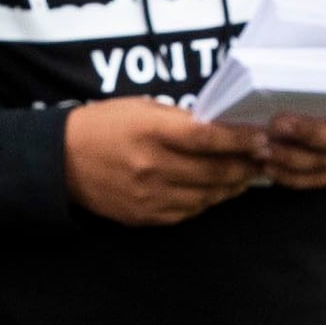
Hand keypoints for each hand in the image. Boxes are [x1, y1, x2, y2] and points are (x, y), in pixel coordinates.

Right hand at [66, 94, 266, 222]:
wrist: (62, 161)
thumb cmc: (105, 126)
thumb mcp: (141, 108)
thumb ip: (180, 120)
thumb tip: (222, 129)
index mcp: (151, 131)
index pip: (208, 138)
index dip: (240, 140)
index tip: (263, 139)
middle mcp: (152, 166)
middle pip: (214, 171)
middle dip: (245, 165)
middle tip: (264, 159)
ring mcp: (149, 196)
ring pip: (207, 196)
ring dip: (231, 186)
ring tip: (245, 175)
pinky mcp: (145, 216)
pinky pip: (189, 212)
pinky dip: (207, 201)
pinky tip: (216, 190)